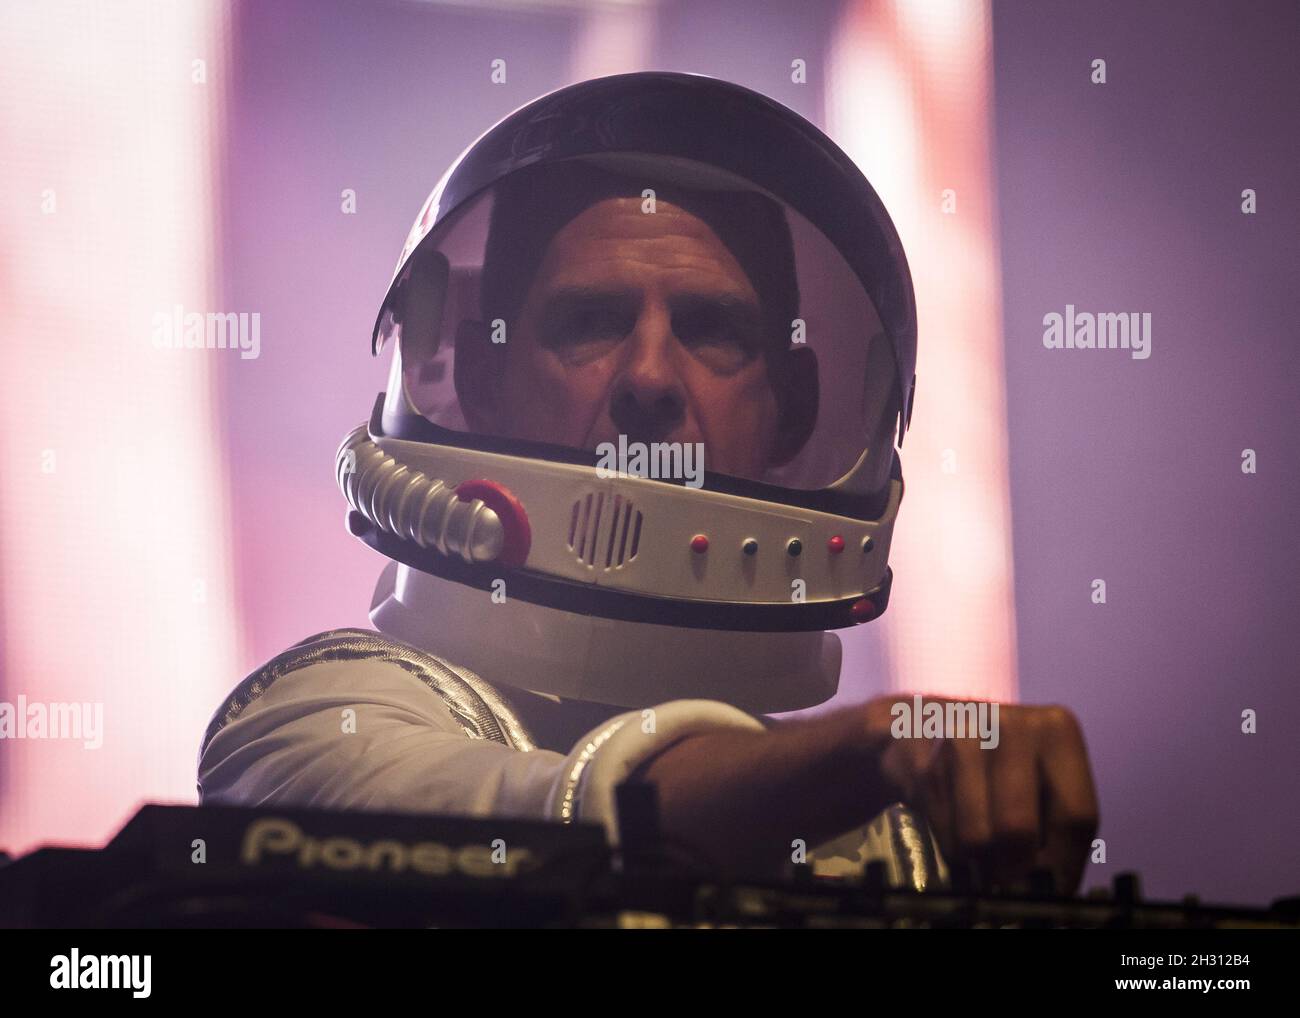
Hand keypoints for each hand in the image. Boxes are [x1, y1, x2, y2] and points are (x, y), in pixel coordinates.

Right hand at [862, 695, 1099, 895]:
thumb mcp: (1043, 781)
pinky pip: (941, 829)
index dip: (1062, 863)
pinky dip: (948, 842)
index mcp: (1058, 729)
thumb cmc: (999, 766)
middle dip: (1012, 867)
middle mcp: (1013, 725)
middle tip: (1008, 878)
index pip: (1075, 816)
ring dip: (977, 858)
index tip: (1049, 887)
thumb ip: (1058, 825)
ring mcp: (962, 736)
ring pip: (976, 836)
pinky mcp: (923, 757)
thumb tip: (1054, 888)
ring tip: (982, 850)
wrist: (927, 726)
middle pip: (1019, 828)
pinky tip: (954, 824)